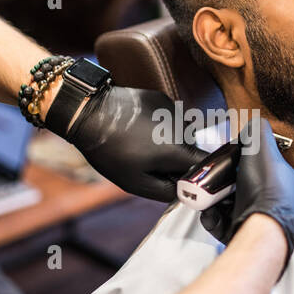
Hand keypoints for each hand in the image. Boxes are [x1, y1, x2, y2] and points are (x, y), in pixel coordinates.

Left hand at [62, 85, 208, 202]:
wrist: (89, 112)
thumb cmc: (109, 150)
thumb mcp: (135, 183)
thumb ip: (166, 192)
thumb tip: (186, 194)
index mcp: (178, 149)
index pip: (204, 167)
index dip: (193, 178)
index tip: (176, 181)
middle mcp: (182, 126)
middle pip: (192, 151)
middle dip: (176, 162)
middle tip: (149, 166)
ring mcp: (173, 109)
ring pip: (181, 135)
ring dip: (168, 144)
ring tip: (140, 146)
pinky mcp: (162, 99)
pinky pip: (170, 119)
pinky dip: (160, 127)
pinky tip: (138, 130)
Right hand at [199, 117, 293, 272]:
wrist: (260, 230)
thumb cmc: (266, 191)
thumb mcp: (263, 148)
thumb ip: (258, 131)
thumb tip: (252, 127)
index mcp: (289, 184)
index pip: (265, 167)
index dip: (245, 161)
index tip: (229, 160)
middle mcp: (278, 205)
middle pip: (244, 187)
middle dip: (224, 183)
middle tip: (213, 181)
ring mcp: (261, 223)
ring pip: (231, 205)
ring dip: (215, 200)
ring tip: (207, 197)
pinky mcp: (247, 236)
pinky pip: (224, 223)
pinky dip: (213, 217)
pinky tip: (209, 212)